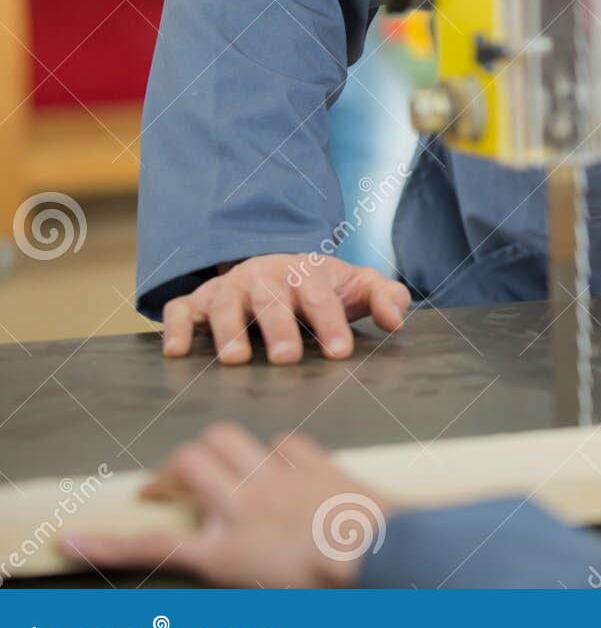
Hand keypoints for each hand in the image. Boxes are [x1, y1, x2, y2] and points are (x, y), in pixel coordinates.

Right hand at [63, 424, 388, 587]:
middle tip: (172, 487)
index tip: (73, 539)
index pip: (153, 547)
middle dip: (171, 471)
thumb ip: (231, 572)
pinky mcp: (315, 461)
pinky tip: (284, 469)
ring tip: (226, 472)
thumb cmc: (326, 590)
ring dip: (220, 454)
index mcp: (227, 552)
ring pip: (228, 438)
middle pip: (187, 464)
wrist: (384, 556)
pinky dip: (275, 454)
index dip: (109, 544)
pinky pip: (282, 442)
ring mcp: (280, 478)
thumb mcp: (262, 600)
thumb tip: (218, 558)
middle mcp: (245, 507)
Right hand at [161, 253, 410, 364]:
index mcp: (306, 273)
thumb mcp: (357, 286)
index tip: (340, 353)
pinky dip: (176, 327)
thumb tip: (396, 320)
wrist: (279, 266)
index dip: (331, 324)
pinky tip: (177, 351)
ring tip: (235, 360)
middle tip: (287, 358)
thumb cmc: (322, 286)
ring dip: (228, 330)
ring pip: (224, 304)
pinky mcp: (197, 300)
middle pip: (271, 300)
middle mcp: (265, 277)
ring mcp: (229, 288)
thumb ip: (384, 297)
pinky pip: (179, 310)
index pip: (320, 298)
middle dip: (278, 328)